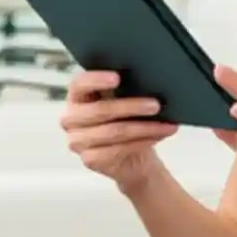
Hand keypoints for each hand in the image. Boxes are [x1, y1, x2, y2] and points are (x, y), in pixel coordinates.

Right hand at [59, 70, 179, 194]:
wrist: (130, 157)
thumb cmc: (125, 121)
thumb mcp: (121, 100)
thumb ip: (122, 88)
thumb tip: (146, 78)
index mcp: (76, 97)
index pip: (79, 84)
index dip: (96, 80)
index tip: (117, 77)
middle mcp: (71, 119)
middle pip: (101, 110)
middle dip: (132, 107)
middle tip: (155, 105)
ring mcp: (77, 141)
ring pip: (114, 131)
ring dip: (144, 127)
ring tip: (165, 124)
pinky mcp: (89, 159)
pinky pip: (119, 149)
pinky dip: (142, 141)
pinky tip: (157, 136)